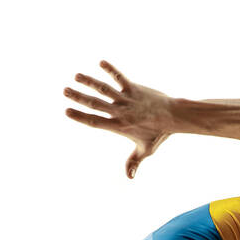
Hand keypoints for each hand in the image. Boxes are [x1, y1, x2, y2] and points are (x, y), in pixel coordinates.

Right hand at [64, 60, 172, 178]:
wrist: (174, 117)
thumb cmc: (159, 134)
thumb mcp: (145, 150)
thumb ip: (134, 162)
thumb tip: (130, 178)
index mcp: (119, 127)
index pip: (95, 122)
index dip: (80, 117)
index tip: (67, 111)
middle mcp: (121, 112)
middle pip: (96, 104)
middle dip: (79, 98)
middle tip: (65, 91)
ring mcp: (127, 99)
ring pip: (105, 89)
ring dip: (90, 82)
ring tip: (77, 76)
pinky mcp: (134, 88)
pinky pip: (120, 77)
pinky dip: (111, 69)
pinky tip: (101, 61)